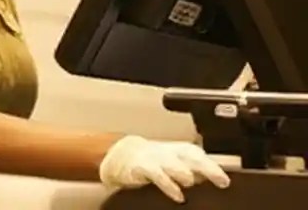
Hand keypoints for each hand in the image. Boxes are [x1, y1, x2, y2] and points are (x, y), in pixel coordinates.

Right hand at [99, 135, 230, 202]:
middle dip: (207, 167)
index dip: (213, 166)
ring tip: (191, 181)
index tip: (225, 181)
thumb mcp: (175, 163)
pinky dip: (169, 185)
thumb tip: (214, 180)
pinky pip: (157, 175)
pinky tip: (178, 195)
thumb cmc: (154, 162)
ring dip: (184, 172)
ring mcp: (155, 159)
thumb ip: (194, 171)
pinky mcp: (142, 167)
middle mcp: (170, 153)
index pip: (199, 155)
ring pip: (173, 163)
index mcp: (180, 151)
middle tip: (221, 180)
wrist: (121, 155)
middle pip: (192, 156)